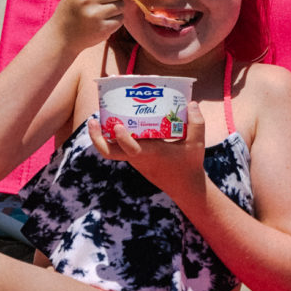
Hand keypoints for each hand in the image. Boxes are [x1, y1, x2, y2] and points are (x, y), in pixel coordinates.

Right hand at [52, 0, 125, 50]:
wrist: (62, 34)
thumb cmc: (75, 4)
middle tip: (103, 0)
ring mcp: (94, 15)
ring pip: (122, 5)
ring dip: (116, 8)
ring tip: (101, 11)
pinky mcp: (101, 29)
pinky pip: (121, 19)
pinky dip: (115, 20)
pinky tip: (102, 21)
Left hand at [87, 100, 206, 198]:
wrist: (185, 187)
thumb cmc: (190, 165)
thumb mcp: (197, 143)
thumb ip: (197, 122)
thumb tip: (192, 103)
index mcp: (151, 154)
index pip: (132, 150)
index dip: (123, 139)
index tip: (117, 126)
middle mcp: (139, 157)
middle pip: (109, 153)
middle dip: (97, 138)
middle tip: (93, 120)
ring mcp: (135, 159)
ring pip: (112, 150)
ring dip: (102, 135)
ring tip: (99, 116)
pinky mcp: (136, 159)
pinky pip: (119, 148)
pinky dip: (114, 137)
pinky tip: (117, 120)